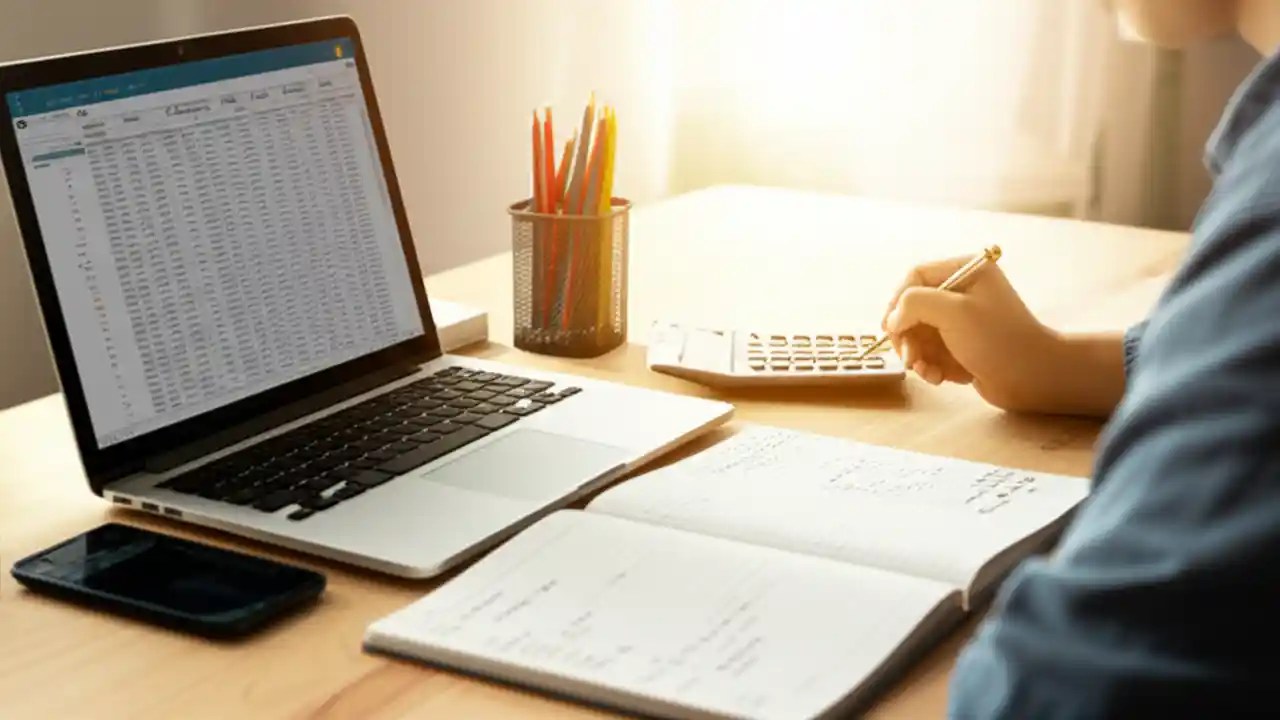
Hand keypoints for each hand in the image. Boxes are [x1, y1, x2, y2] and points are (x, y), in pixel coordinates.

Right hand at [880, 256, 1063, 411]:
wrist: (1034, 378)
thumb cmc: (997, 339)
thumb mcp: (954, 312)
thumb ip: (915, 303)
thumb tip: (893, 318)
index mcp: (966, 270)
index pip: (915, 276)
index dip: (898, 301)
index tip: (892, 329)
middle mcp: (963, 291)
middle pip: (913, 307)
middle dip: (907, 335)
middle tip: (908, 357)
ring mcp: (962, 320)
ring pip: (920, 333)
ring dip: (918, 355)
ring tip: (927, 372)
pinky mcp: (962, 345)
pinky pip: (932, 352)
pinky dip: (931, 366)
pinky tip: (940, 377)